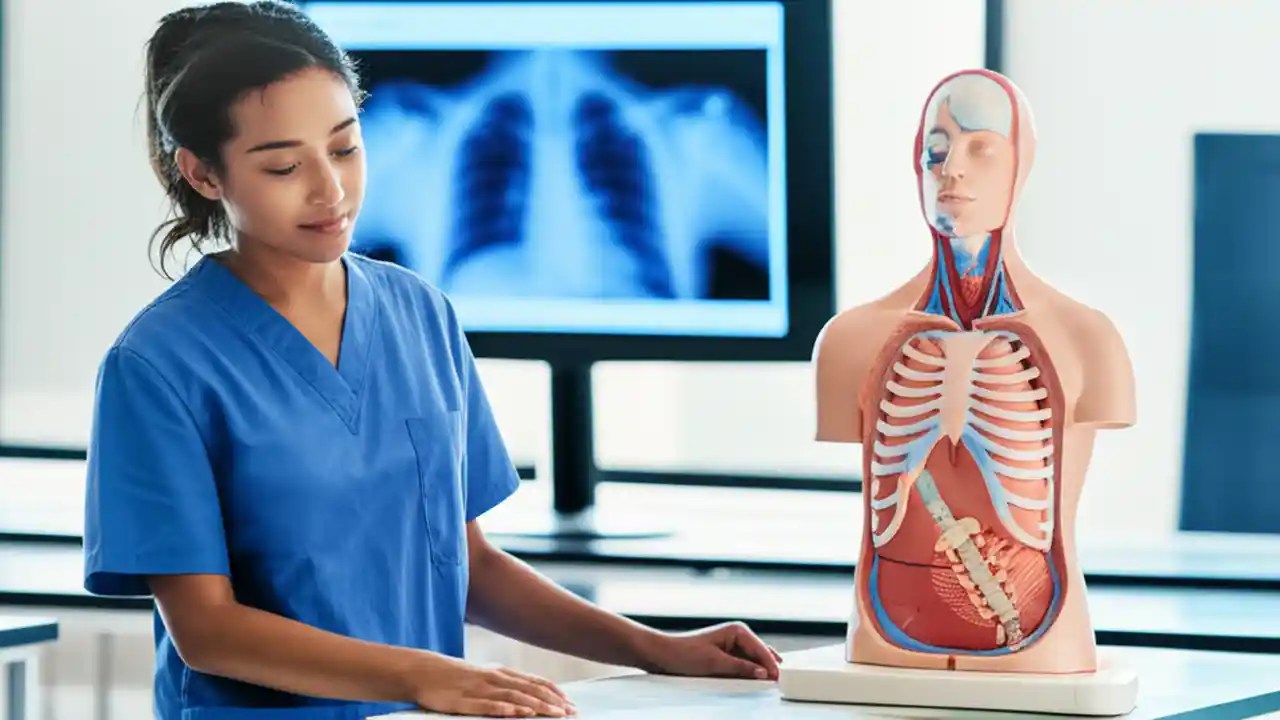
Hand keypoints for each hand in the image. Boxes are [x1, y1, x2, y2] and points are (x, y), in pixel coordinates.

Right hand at [406, 653, 575, 716]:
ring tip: (554, 713)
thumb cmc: (456, 677)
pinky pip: (487, 705)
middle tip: (570, 711)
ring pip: (513, 697)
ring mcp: (480, 688)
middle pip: (528, 690)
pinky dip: (505, 709)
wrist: (423, 671)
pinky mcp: (464, 701)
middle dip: (552, 701)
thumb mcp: (485, 678)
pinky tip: (518, 713)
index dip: (554, 692)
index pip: (534, 682)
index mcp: (501, 673)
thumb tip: (530, 696)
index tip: (570, 702)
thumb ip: (506, 686)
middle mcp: (494, 678)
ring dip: (536, 705)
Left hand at [641, 622, 781, 680]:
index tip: (779, 678)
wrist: (664, 654)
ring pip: (754, 659)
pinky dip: (751, 671)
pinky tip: (756, 679)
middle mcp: (737, 634)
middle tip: (782, 681)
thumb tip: (763, 673)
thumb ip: (741, 668)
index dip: (771, 664)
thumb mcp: (715, 663)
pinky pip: (744, 663)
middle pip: (760, 653)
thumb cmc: (686, 653)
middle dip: (769, 666)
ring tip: (772, 682)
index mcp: (737, 630)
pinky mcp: (726, 654)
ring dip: (761, 669)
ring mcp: (732, 644)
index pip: (761, 649)